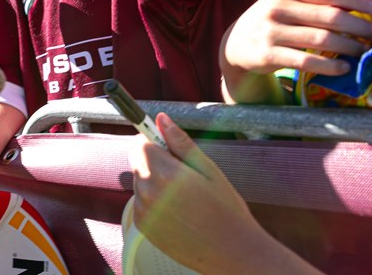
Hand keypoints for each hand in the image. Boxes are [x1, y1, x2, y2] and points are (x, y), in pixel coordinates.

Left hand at [129, 113, 318, 273]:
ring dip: (153, 181)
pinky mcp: (142, 225)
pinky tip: (177, 210)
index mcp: (164, 173)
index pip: (139, 143)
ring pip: (139, 181)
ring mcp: (143, 211)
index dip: (153, 141)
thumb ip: (181, 142)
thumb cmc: (227, 210)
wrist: (234, 253)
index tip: (165, 146)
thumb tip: (161, 118)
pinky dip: (152, 201)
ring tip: (183, 196)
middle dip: (154, 160)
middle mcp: (148, 192)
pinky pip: (140, 202)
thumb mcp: (209, 170)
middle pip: (137, 160)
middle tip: (182, 174)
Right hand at [221, 0, 371, 90]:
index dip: (358, 1)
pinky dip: (331, 66)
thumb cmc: (271, 20)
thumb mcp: (283, 0)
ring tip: (364, 51)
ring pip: (322, 39)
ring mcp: (270, 32)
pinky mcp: (268, 55)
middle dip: (360, 26)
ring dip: (350, 47)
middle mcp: (275, 8)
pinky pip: (307, 61)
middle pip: (330, 16)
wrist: (236, 45)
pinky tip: (344, 67)